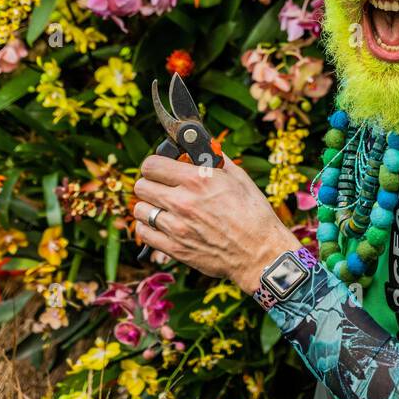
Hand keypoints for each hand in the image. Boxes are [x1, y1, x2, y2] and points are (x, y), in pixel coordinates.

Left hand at [133, 152, 300, 294]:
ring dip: (148, 206)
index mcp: (198, 179)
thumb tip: (200, 146)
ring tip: (161, 207)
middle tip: (160, 186)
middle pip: (141, 186)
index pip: (152, 165)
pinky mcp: (175, 249)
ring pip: (139, 210)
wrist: (259, 252)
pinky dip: (148, 227)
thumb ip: (215, 159)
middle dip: (150, 183)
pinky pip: (144, 234)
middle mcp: (183, 201)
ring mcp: (176, 227)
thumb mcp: (238, 177)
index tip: (159, 168)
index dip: (154, 164)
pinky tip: (161, 224)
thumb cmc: (253, 213)